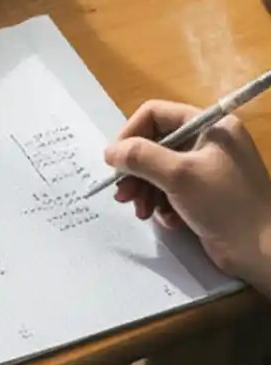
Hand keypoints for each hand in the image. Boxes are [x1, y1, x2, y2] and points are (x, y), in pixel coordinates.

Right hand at [104, 100, 270, 291]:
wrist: (261, 249)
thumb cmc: (225, 204)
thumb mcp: (179, 175)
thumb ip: (140, 157)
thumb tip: (109, 152)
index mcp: (210, 126)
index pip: (156, 114)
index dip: (131, 134)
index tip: (115, 161)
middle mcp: (208, 142)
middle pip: (154, 144)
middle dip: (135, 171)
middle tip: (122, 195)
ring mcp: (206, 168)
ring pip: (158, 170)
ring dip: (144, 191)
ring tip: (141, 212)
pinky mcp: (204, 193)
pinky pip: (169, 190)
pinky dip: (162, 204)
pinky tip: (167, 219)